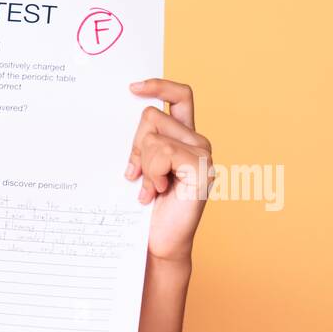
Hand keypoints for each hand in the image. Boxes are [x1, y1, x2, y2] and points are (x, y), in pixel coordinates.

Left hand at [125, 78, 214, 263]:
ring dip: (143, 165)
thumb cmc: (147, 210)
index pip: (180, 97)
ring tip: (149, 190)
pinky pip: (162, 153)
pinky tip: (157, 193)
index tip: (133, 88)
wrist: (158, 244)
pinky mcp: (201, 169)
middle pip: (151, 116)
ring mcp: (203, 154)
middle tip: (135, 175)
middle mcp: (198, 142)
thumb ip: (143, 145)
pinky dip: (151, 174)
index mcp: (185, 138)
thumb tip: (129, 114)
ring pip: (153, 136)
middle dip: (133, 144)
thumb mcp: (141, 170)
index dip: (158, 86)